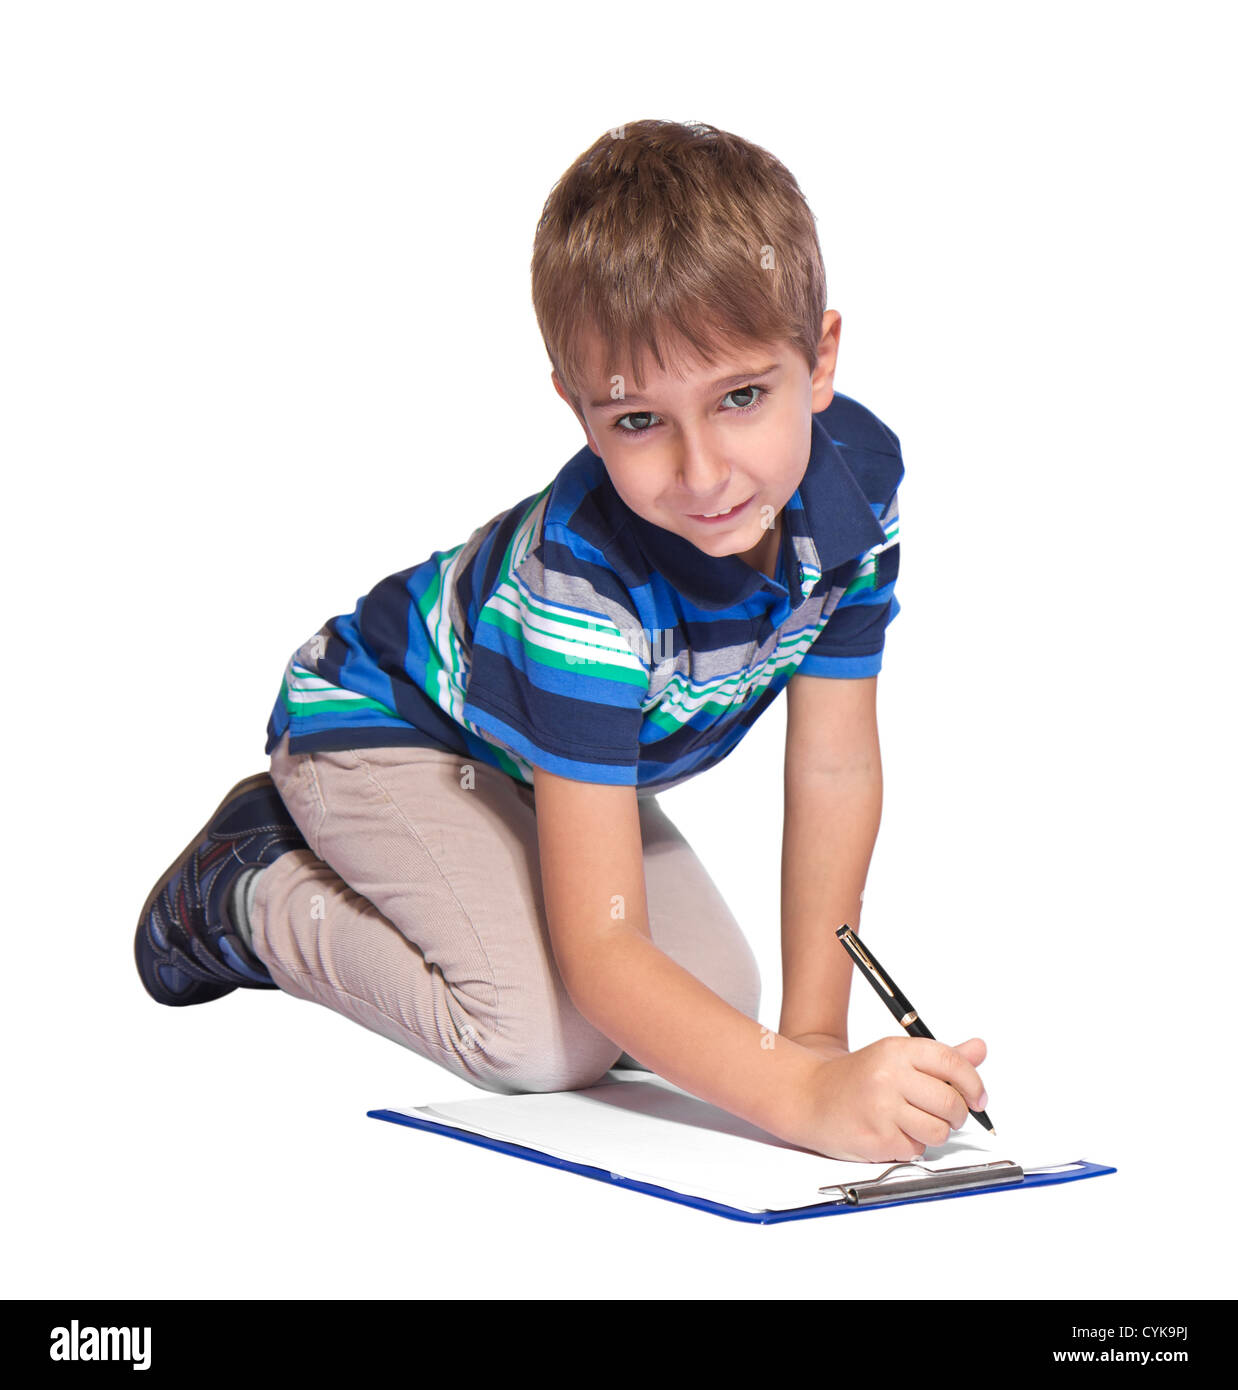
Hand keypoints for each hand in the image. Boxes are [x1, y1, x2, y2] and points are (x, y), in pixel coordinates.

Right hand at [794, 1035, 987, 1162]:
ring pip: (939, 1131)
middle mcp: (889, 1076)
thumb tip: (980, 1049)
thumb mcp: (895, 1057)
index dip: (973, 1083)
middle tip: (944, 1114)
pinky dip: (910, 1145)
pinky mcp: (877, 1139)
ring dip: (933, 1132)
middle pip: (951, 1103)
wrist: (809, 1096)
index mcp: (896, 1051)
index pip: (952, 1062)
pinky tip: (891, 1132)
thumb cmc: (857, 1078)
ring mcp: (882, 1109)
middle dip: (956, 1115)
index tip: (978, 1098)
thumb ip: (941, 1057)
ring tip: (913, 1123)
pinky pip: (916, 1149)